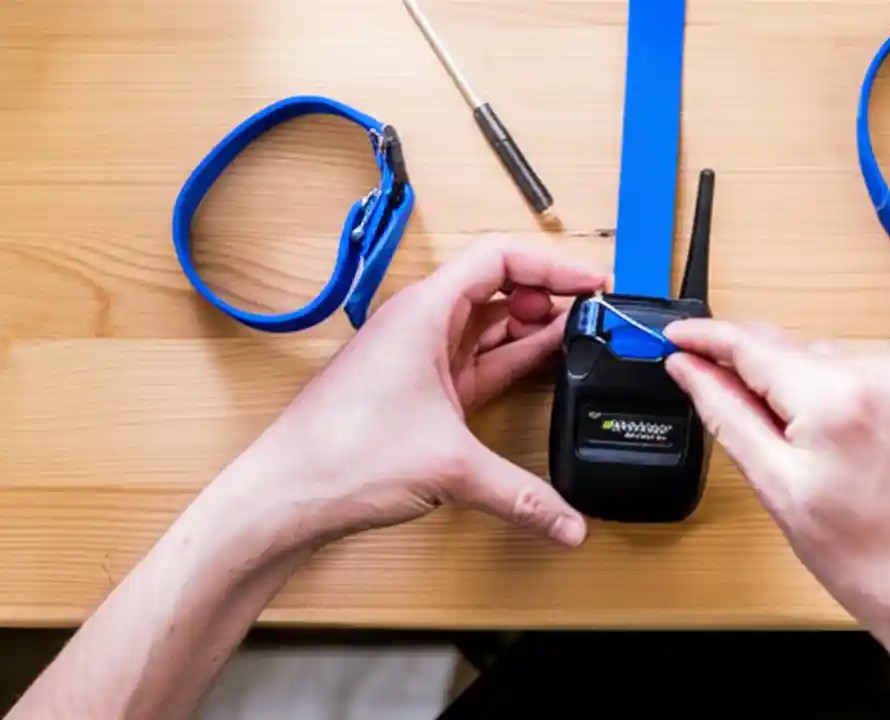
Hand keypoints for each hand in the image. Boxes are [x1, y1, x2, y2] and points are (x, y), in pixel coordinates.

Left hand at [237, 237, 606, 547]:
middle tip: (594, 312)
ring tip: (580, 333)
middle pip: (498, 285)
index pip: (498, 258)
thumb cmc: (341, 455)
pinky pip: (480, 360)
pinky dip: (514, 358)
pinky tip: (543, 364)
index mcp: (424, 312)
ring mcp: (421, 357)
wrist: (287, 494)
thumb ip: (520, 495)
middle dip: (548, 294)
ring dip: (534, 327)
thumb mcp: (450, 467)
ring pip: (490, 324)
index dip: (551, 265)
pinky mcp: (422, 390)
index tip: (591, 283)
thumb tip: (570, 524)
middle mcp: (422, 325)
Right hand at [662, 320, 889, 630]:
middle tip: (696, 380)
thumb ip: (727, 415)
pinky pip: (847, 373)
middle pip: (784, 346)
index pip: (751, 343)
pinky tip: (806, 431)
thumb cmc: (871, 559)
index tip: (675, 336)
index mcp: (837, 396)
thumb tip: (690, 371)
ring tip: (763, 432)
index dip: (704, 336)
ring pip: (814, 359)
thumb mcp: (777, 487)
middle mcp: (877, 374)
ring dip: (779, 380)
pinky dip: (816, 391)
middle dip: (738, 361)